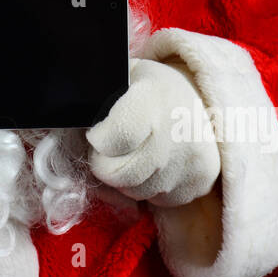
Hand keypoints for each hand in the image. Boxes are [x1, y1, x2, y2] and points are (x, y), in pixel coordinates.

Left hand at [86, 58, 220, 206]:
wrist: (204, 99)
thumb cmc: (152, 88)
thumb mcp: (124, 75)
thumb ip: (97, 95)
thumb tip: (73, 120)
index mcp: (151, 98)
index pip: (112, 140)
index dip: (97, 141)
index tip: (97, 133)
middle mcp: (175, 132)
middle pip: (118, 175)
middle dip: (104, 165)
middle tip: (111, 149)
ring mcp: (191, 160)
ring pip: (135, 192)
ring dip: (126, 180)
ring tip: (135, 154)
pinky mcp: (201, 181)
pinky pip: (158, 201)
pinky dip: (150, 188)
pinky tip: (156, 165)